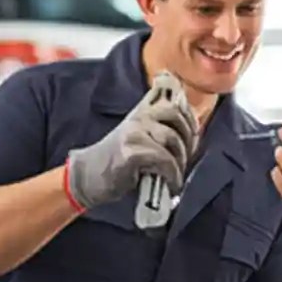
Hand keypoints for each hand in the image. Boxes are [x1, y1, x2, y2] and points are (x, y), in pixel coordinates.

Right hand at [65, 73, 197, 210]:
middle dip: (188, 136)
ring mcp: (134, 132)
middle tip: (187, 157)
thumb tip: (190, 133)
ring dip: (181, 160)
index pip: (170, 98)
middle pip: (175, 113)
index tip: (194, 134)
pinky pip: (164, 159)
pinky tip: (171, 184)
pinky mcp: (132, 151)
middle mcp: (138, 117)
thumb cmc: (117, 162)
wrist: (87, 176)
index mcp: (141, 111)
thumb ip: (157, 129)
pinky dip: (173, 174)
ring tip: (177, 174)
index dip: (188, 113)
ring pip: (172, 138)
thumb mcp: (137, 137)